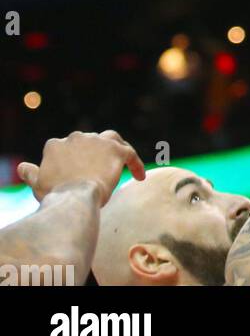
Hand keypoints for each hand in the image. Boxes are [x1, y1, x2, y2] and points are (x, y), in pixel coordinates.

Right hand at [18, 130, 145, 205]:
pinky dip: (136, 163)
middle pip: (88, 142)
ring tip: (119, 162)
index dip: (72, 159)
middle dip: (93, 154)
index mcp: (56, 144)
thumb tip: (22, 167)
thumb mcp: (39, 184)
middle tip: (98, 172)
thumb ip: (33, 173)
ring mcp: (97, 141)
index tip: (76, 174)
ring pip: (111, 139)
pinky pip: (130, 154)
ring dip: (115, 148)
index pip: (65, 147)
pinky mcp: (116, 150)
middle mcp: (77, 137)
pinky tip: (140, 176)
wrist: (74, 198)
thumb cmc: (55, 195)